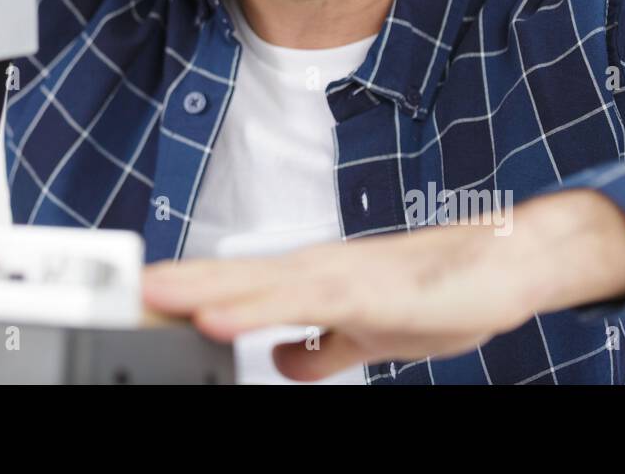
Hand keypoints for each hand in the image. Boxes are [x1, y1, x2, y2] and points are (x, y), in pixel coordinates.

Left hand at [142, 189, 624, 380]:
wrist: (504, 264)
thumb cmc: (441, 292)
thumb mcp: (368, 335)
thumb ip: (323, 347)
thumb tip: (286, 360)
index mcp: (312, 281)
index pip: (235, 287)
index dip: (186, 292)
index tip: (138, 301)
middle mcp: (313, 270)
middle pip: (230, 279)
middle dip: (175, 287)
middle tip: (120, 292)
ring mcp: (335, 275)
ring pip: (252, 285)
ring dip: (198, 292)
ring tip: (149, 297)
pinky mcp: (361, 290)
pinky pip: (297, 304)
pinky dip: (253, 311)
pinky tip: (217, 318)